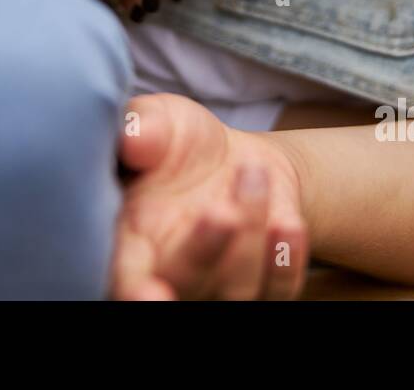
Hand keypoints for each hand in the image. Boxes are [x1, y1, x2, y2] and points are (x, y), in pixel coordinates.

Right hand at [110, 94, 308, 300]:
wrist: (239, 161)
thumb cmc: (182, 143)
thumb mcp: (159, 119)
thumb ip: (141, 125)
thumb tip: (132, 136)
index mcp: (130, 240)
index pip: (124, 279)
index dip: (133, 293)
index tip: (148, 294)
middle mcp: (170, 273)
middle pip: (185, 286)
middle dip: (204, 252)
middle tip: (222, 211)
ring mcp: (218, 286)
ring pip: (236, 289)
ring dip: (251, 236)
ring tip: (254, 173)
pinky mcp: (263, 286)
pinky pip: (277, 292)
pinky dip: (286, 262)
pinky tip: (289, 223)